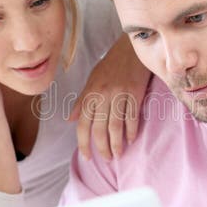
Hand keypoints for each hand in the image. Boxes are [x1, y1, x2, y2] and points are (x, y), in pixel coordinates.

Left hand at [69, 34, 150, 159]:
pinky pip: (132, 118)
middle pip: (99, 129)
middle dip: (102, 148)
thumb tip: (70, 119)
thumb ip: (82, 101)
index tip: (88, 156)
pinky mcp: (135, 93)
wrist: (131, 47)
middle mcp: (103, 95)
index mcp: (91, 93)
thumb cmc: (111, 64)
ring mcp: (120, 95)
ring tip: (118, 154)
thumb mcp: (92, 79)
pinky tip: (131, 140)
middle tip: (106, 158)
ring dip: (117, 144)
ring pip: (116, 126)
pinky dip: (131, 131)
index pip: (83, 125)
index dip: (84, 143)